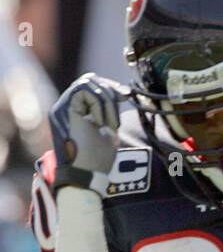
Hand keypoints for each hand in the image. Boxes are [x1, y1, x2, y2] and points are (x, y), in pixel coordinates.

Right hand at [49, 74, 125, 193]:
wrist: (89, 172)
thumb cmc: (100, 157)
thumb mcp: (110, 129)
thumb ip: (111, 110)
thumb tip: (122, 91)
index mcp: (81, 109)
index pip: (94, 85)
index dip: (111, 87)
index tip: (127, 95)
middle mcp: (72, 105)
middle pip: (90, 79)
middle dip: (110, 91)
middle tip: (118, 112)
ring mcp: (67, 106)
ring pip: (87, 82)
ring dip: (106, 101)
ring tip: (109, 124)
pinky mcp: (66, 108)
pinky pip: (83, 91)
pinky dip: (97, 104)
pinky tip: (99, 123)